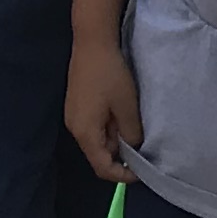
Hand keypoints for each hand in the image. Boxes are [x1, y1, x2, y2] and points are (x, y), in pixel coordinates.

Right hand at [64, 33, 140, 183]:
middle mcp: (74, 128)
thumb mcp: (127, 106)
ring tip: (133, 127)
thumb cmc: (110, 74)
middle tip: (142, 147)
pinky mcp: (76, 106)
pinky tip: (121, 115)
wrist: (92, 41)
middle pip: (98, 155)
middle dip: (120, 156)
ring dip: (115, 140)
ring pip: (96, 140)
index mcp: (85, 132)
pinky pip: (93, 127)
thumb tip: (133, 148)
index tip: (142, 172)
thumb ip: (131, 133)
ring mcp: (73, 116)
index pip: (102, 167)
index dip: (122, 176)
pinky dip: (108, 128)